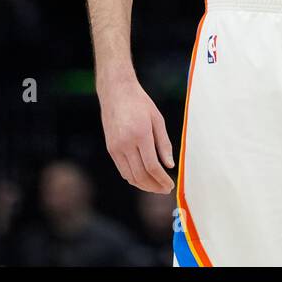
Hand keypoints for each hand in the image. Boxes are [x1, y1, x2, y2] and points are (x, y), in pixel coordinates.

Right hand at [98, 72, 175, 193]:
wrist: (116, 92)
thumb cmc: (140, 103)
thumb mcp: (157, 119)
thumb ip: (164, 144)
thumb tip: (170, 165)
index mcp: (140, 134)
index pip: (151, 166)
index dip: (162, 179)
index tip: (170, 185)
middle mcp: (125, 143)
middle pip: (140, 175)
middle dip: (154, 186)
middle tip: (165, 189)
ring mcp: (115, 147)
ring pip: (129, 176)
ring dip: (143, 185)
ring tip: (156, 187)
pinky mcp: (110, 148)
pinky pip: (122, 169)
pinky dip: (133, 178)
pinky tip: (143, 179)